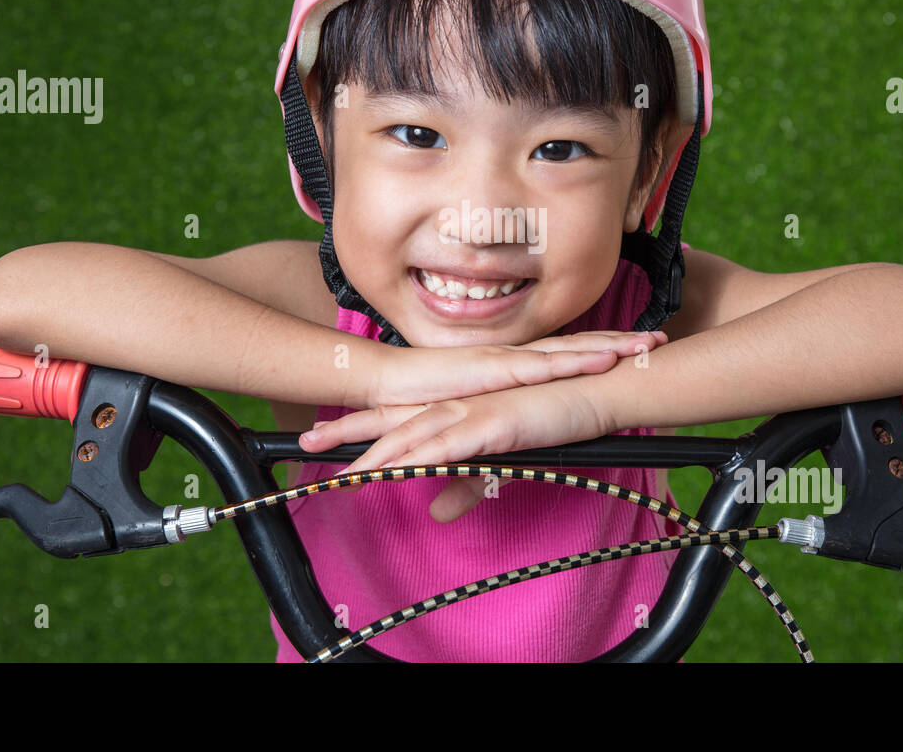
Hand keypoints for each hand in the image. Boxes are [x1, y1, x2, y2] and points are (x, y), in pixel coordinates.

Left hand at [300, 370, 625, 522]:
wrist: (595, 391)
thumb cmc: (556, 421)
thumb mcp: (505, 464)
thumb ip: (467, 486)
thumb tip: (436, 511)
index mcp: (457, 408)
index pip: (397, 418)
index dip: (357, 426)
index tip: (319, 435)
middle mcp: (458, 404)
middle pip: (393, 421)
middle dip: (349, 431)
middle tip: (307, 439)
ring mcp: (475, 410)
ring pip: (415, 433)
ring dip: (378, 451)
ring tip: (342, 469)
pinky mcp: (496, 422)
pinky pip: (452, 444)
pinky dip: (423, 456)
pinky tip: (400, 468)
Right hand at [367, 329, 666, 406]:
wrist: (388, 383)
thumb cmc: (425, 395)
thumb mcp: (476, 411)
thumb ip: (501, 416)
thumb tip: (526, 427)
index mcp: (513, 363)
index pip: (566, 353)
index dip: (602, 348)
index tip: (636, 348)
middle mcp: (516, 355)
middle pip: (577, 345)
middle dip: (619, 342)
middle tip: (658, 339)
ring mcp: (508, 359)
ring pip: (569, 351)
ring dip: (609, 348)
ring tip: (645, 345)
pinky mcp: (494, 369)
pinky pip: (541, 366)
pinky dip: (573, 362)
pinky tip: (601, 361)